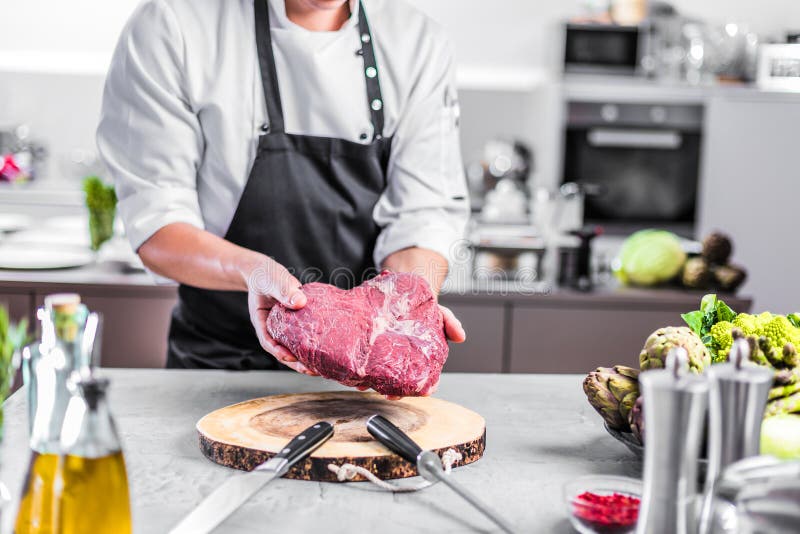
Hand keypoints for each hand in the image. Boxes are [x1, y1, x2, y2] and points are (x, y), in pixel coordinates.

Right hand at [245, 258, 317, 374]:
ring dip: (305, 359)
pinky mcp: (295, 323)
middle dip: (296, 363)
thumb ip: (283, 289)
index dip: (279, 352)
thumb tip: (300, 302)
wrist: (264, 272)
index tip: (291, 357)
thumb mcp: (272, 280)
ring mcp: (284, 328)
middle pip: (282, 350)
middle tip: (312, 371)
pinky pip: (302, 337)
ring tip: (321, 368)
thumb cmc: (265, 275)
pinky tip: (324, 350)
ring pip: (293, 347)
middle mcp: (273, 328)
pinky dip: (311, 345)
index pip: (268, 341)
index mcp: (262, 321)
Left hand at [358, 304, 464, 399]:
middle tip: (387, 393)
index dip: (420, 388)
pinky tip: (352, 371)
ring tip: (365, 384)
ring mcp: (386, 355)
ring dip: (371, 382)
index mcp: (420, 358)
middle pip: (398, 382)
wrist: (403, 293)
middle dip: (393, 390)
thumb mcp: (439, 312)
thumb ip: (450, 323)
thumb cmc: (422, 308)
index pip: (423, 380)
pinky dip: (357, 367)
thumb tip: (461, 336)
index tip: (419, 392)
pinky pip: (363, 361)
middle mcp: (402, 361)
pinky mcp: (370, 347)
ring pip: (379, 375)